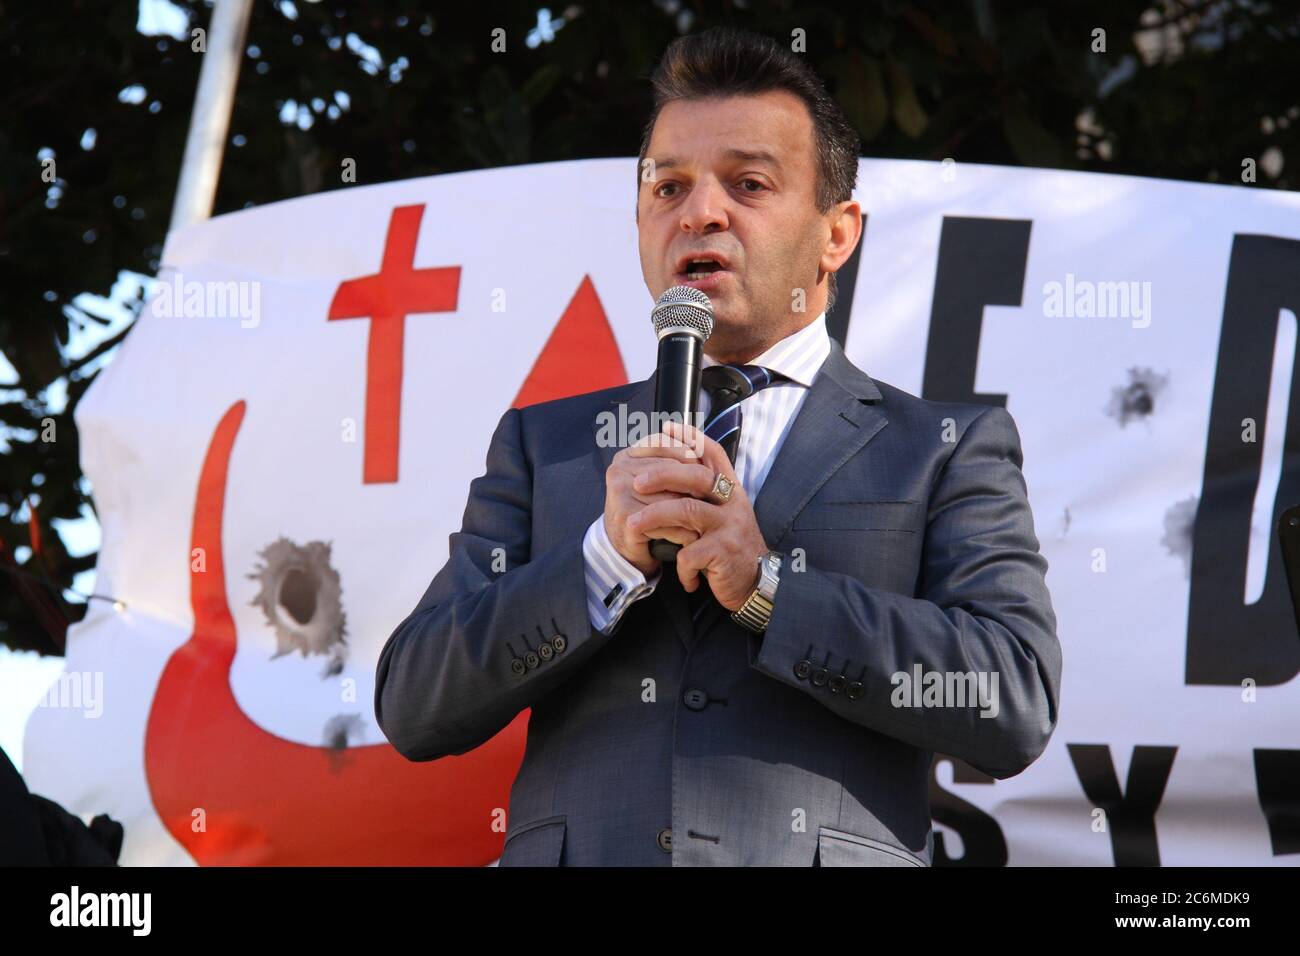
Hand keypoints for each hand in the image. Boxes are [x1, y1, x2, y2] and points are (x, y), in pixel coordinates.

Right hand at [603, 426, 703, 576]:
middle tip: (718, 496)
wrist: (625, 547)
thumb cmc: (647, 511)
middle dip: (696, 484)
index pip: (664, 443)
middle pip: (670, 469)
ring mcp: (619, 493)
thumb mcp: (659, 481)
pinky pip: (665, 521)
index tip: (710, 471)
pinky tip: (694, 537)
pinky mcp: (625, 518)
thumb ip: (674, 460)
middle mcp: (618, 470)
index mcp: (627, 455)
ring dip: (694, 511)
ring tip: (709, 518)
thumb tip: (703, 443)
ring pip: (671, 497)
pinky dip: (683, 531)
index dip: (692, 456)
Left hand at [624, 420, 767, 610]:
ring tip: (632, 524)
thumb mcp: (724, 512)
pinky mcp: (724, 552)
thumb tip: (675, 464)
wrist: (756, 580)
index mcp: (731, 490)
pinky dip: (679, 564)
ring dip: (654, 517)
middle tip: (636, 483)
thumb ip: (706, 492)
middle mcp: (733, 503)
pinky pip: (691, 553)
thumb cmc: (731, 543)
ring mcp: (730, 526)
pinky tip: (677, 571)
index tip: (668, 427)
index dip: (692, 438)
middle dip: (662, 475)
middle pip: (697, 477)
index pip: (714, 454)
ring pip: (687, 510)